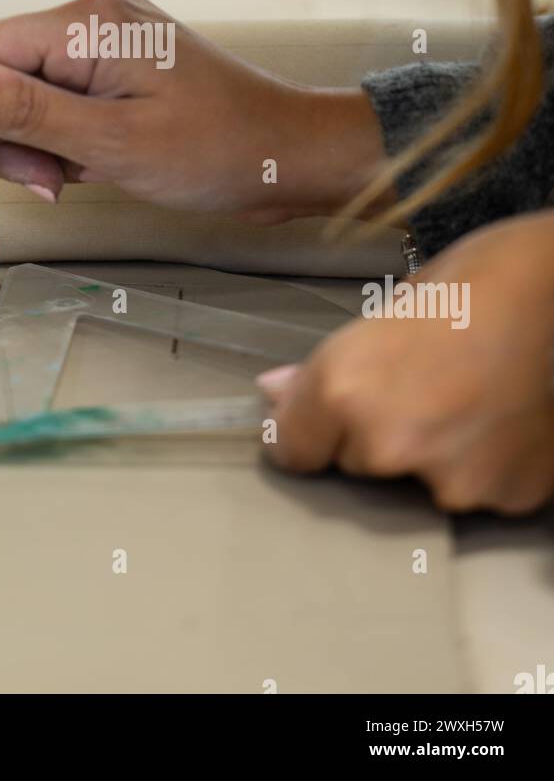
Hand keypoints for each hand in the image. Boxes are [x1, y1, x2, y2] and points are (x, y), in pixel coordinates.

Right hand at [0, 0, 385, 219]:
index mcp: (88, 22)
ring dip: (35, 146)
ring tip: (74, 182)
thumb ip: (25, 112)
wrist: (290, 156)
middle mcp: (93, 16)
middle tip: (47, 187)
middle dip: (6, 137)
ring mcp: (108, 40)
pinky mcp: (120, 66)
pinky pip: (61, 100)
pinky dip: (64, 141)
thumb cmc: (218, 150)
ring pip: (26, 91)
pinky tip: (93, 167)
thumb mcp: (112, 143)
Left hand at [260, 213, 553, 513]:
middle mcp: (388, 445)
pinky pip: (476, 490)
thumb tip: (275, 394)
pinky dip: (485, 464)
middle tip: (422, 384)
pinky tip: (501, 417)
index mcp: (344, 392)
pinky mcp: (504, 496)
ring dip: (434, 454)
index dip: (311, 427)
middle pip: (358, 465)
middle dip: (378, 434)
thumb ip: (324, 370)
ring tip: (468, 397)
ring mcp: (451, 480)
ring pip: (418, 482)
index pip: (293, 450)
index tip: (328, 415)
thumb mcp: (382, 313)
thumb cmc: (467, 284)